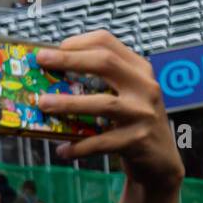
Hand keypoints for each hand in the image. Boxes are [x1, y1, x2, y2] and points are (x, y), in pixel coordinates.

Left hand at [35, 31, 184, 188]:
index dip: (78, 43)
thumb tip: (52, 81)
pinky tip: (62, 150)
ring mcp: (143, 113)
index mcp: (138, 70)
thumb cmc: (133, 124)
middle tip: (41, 61)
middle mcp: (144, 87)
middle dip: (70, 60)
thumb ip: (100, 84)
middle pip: (106, 63)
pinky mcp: (137, 140)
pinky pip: (101, 142)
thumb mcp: (125, 96)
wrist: (161, 159)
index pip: (109, 44)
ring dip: (69, 103)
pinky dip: (78, 146)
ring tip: (42, 104)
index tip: (52, 49)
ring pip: (103, 103)